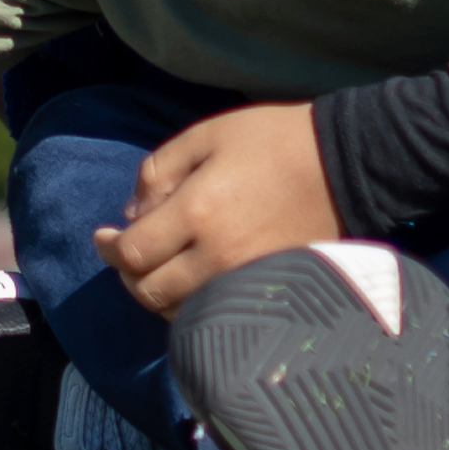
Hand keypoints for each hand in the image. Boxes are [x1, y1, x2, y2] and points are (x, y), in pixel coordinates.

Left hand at [96, 100, 336, 316]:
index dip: (109, 250)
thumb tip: (132, 216)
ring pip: (181, 312)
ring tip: (157, 268)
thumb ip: (157, 172)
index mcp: (198, 213)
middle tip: (126, 255)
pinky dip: (193, 305)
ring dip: (158, 295)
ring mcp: (246, 280)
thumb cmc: (272, 141)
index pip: (133, 253)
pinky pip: (218, 313)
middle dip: (128, 276)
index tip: (102, 238)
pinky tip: (191, 283)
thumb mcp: (205, 136)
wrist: (346, 164)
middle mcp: (218, 256)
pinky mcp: (269, 290)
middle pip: (150, 292)